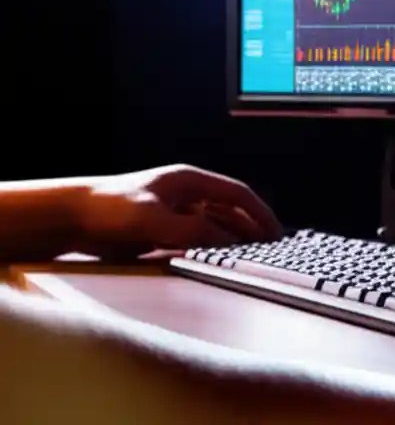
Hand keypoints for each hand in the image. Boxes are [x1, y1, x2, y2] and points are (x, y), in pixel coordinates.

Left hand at [73, 165, 282, 258]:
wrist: (71, 219)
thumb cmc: (107, 209)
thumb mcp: (153, 219)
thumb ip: (191, 230)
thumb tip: (226, 241)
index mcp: (189, 181)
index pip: (237, 193)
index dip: (260, 212)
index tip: (275, 231)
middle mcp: (186, 195)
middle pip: (230, 211)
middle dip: (251, 228)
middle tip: (271, 249)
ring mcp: (176, 213)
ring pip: (216, 226)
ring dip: (234, 240)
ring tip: (251, 257)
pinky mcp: (164, 231)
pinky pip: (198, 239)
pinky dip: (213, 249)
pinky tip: (219, 261)